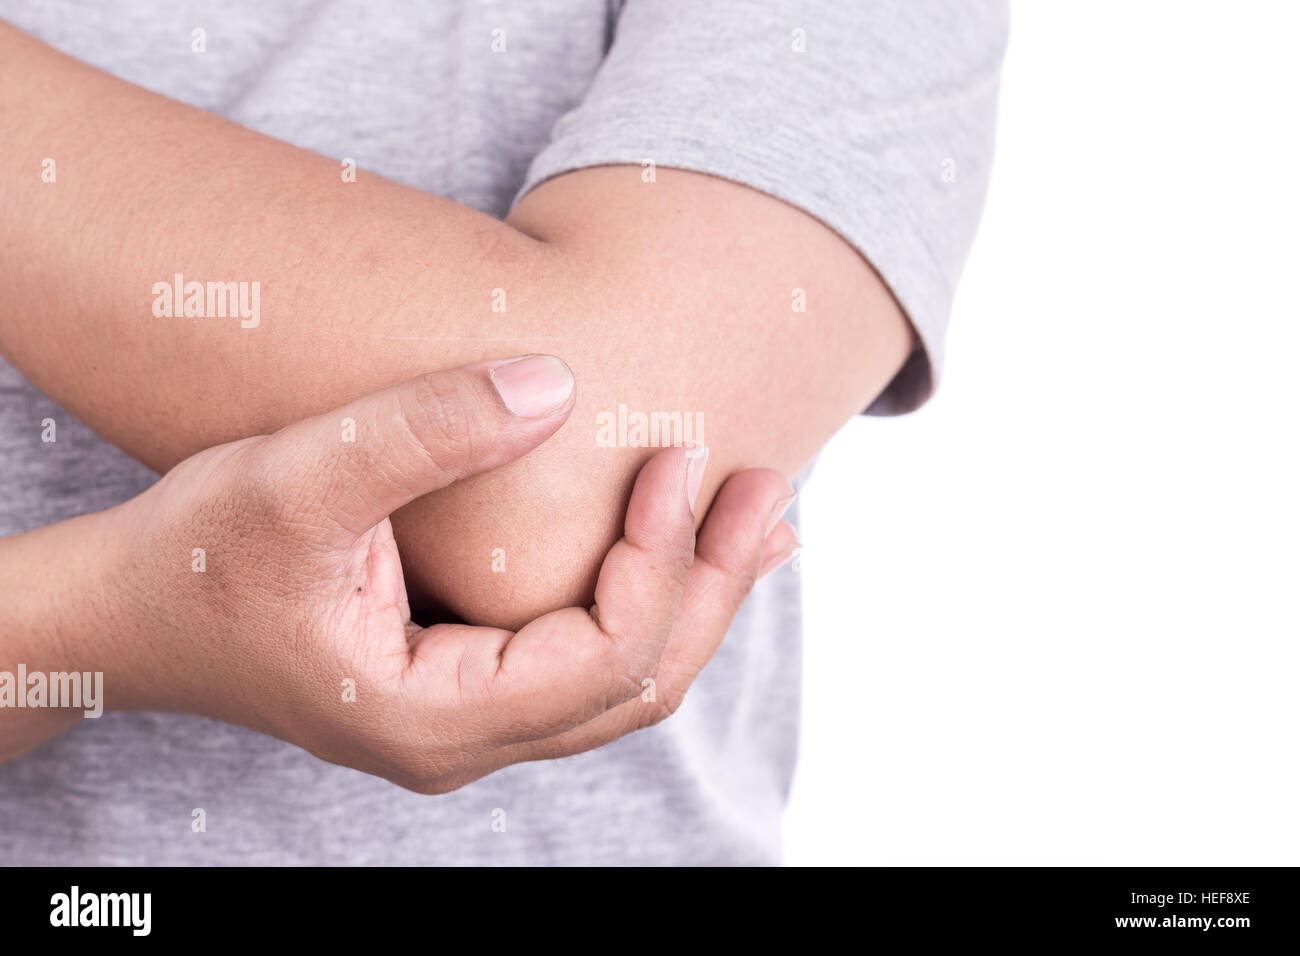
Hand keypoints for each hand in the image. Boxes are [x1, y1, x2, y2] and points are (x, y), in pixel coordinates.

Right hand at [98, 356, 796, 791]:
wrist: (133, 613)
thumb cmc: (196, 557)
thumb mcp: (298, 479)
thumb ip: (424, 432)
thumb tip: (559, 383)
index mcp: (438, 718)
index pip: (603, 659)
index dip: (661, 561)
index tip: (684, 460)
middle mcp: (469, 738)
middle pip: (639, 683)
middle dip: (712, 585)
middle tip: (769, 489)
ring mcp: (473, 716)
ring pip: (623, 678)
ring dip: (695, 593)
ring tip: (759, 518)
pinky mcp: (469, 679)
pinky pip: (588, 656)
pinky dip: (648, 597)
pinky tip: (681, 541)